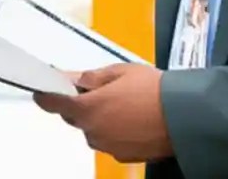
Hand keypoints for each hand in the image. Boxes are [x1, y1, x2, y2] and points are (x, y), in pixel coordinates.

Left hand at [33, 64, 171, 163]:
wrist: (186, 116)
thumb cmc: (156, 92)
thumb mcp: (120, 71)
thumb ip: (92, 77)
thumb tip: (75, 79)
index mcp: (88, 108)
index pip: (53, 103)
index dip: (45, 95)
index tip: (41, 91)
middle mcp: (94, 131)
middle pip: (75, 117)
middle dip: (82, 104)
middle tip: (100, 90)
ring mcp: (108, 146)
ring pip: (93, 130)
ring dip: (100, 118)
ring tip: (125, 103)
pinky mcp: (124, 156)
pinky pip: (110, 141)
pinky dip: (116, 130)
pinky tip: (133, 118)